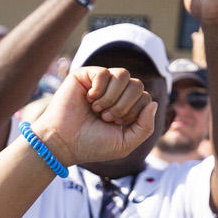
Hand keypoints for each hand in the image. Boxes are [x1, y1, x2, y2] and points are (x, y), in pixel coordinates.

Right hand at [30, 66, 154, 166]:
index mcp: (124, 106)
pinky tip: (88, 99)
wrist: (63, 143)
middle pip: (137, 85)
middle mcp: (114, 92)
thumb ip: (145, 127)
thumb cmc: (90, 145)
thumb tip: (154, 103)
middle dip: (123, 106)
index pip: (145, 98)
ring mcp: (100, 82)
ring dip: (111, 98)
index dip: (133, 113)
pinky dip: (98, 89)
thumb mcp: (124, 144)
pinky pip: (104, 73)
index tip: (114, 124)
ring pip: (123, 75)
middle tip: (105, 118)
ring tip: (97, 109)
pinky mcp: (85, 75)